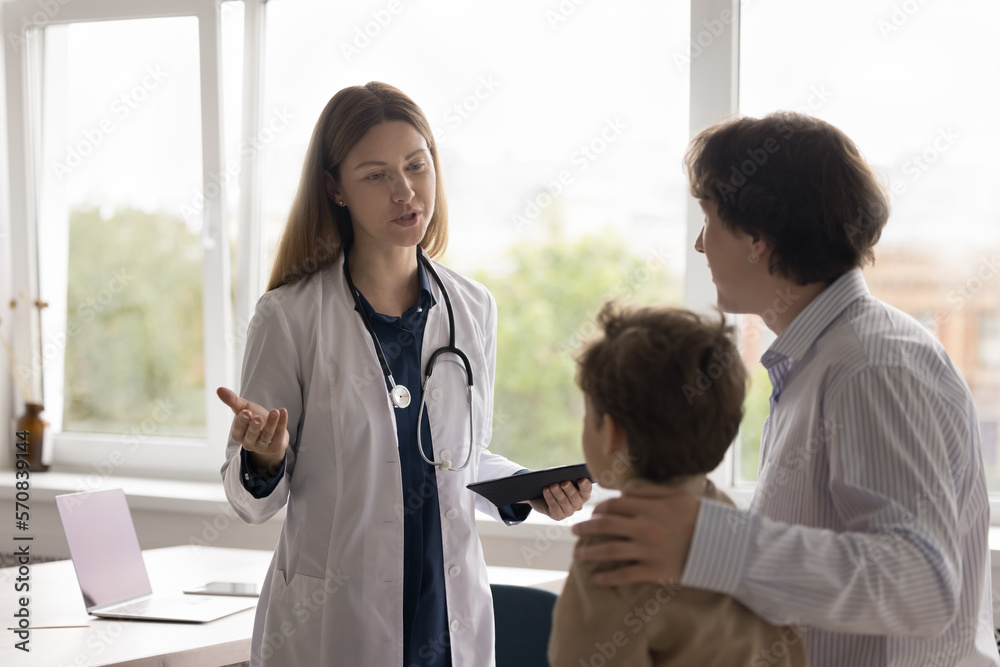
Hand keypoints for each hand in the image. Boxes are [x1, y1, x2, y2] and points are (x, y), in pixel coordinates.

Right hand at [217, 387, 288, 472]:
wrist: (271, 431)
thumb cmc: (254, 418)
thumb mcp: (243, 408)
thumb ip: (232, 401)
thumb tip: (219, 389)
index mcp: (238, 434)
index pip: (238, 429)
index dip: (242, 421)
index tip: (246, 412)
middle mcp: (249, 442)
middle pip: (252, 435)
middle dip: (255, 426)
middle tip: (258, 417)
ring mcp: (262, 446)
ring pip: (267, 435)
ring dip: (271, 423)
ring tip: (275, 411)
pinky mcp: (275, 447)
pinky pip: (279, 435)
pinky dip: (282, 423)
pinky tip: (283, 411)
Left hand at [520, 478, 592, 520]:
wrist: (541, 496)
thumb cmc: (555, 482)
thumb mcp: (560, 476)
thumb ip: (563, 474)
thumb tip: (561, 472)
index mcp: (583, 493)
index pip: (587, 490)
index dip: (585, 485)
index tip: (581, 480)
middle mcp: (578, 504)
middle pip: (575, 497)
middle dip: (570, 489)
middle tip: (564, 482)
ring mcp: (569, 511)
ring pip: (564, 502)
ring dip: (558, 493)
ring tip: (553, 485)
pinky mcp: (558, 516)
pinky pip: (554, 506)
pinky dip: (550, 497)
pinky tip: (546, 490)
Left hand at [571, 485, 700, 585]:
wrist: (723, 546)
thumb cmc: (701, 517)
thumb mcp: (679, 495)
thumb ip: (650, 492)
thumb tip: (624, 492)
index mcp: (649, 508)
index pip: (614, 506)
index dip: (600, 509)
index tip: (593, 514)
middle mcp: (644, 527)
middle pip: (605, 526)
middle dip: (586, 528)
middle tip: (574, 531)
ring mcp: (648, 551)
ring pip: (610, 551)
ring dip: (590, 552)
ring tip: (578, 554)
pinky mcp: (654, 571)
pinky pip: (625, 575)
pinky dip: (608, 578)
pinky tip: (596, 579)